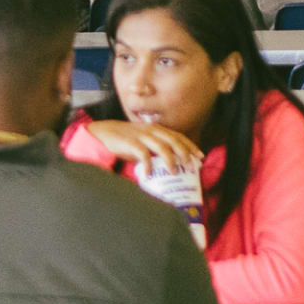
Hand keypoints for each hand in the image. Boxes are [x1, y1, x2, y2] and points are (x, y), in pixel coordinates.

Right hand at [78, 118, 200, 170]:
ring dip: (170, 160)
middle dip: (185, 154)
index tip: (200, 157)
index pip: (178, 136)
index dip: (191, 146)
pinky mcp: (130, 143)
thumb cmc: (125, 141)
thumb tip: (170, 167)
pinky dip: (148, 165)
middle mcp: (151, 130)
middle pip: (174, 140)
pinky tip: (149, 174)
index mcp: (156, 129)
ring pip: (162, 146)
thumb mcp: (143, 141)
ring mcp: (141, 136)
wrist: (102, 134)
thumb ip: (155, 149)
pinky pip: (142, 154)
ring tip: (174, 172)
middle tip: (192, 167)